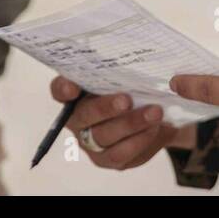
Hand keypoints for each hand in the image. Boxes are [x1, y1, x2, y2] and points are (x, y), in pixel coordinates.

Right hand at [49, 76, 194, 170]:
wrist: (158, 116)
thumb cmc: (137, 88)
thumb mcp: (130, 75)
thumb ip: (124, 69)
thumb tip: (135, 59)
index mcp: (78, 93)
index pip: (60, 89)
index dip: (63, 89)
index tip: (72, 87)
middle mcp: (78, 118)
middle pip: (84, 115)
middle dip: (106, 107)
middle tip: (127, 100)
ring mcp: (90, 142)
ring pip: (104, 136)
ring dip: (130, 124)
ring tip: (154, 112)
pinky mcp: (107, 159)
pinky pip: (119, 154)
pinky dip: (139, 140)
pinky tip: (154, 128)